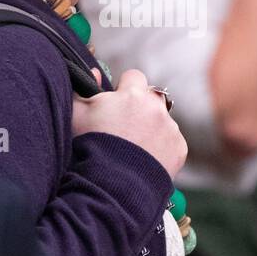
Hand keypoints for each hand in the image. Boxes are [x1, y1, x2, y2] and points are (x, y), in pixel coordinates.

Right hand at [72, 69, 187, 178]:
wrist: (112, 185)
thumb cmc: (90, 147)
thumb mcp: (76, 114)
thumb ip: (82, 88)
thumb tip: (94, 70)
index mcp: (133, 94)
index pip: (134, 76)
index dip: (124, 88)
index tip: (117, 102)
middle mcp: (156, 107)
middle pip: (152, 97)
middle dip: (141, 106)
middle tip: (126, 125)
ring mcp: (171, 128)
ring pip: (163, 120)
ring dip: (152, 127)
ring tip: (134, 147)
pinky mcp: (179, 148)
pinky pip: (172, 141)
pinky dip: (162, 148)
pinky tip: (145, 159)